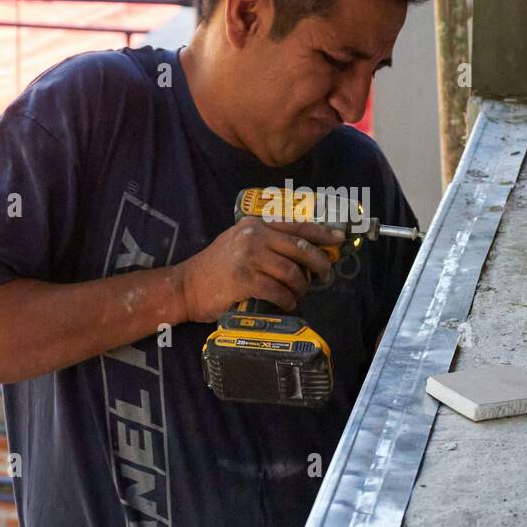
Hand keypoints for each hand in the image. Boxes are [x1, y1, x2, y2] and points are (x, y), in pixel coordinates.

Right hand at [176, 218, 342, 321]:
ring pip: (292, 271)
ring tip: (301, 293)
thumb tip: (307, 250)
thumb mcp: (240, 241)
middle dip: (319, 263)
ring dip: (302, 286)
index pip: (297, 225)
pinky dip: (288, 300)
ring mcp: (248, 257)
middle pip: (300, 248)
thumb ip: (268, 241)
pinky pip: (278, 291)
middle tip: (326, 276)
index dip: (322, 233)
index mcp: (256, 224)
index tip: (339, 240)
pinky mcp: (244, 279)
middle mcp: (253, 235)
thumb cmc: (217, 266)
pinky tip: (287, 303)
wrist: (187, 285)